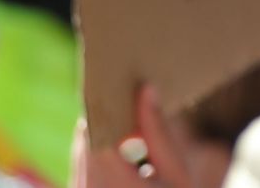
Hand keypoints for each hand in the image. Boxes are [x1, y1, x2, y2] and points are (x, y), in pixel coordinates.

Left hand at [69, 87, 228, 187]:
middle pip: (86, 136)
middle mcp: (86, 187)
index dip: (105, 103)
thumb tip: (146, 90)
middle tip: (135, 100)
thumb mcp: (176, 173)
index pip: (94, 126)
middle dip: (108, 120)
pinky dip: (101, 158)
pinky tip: (130, 158)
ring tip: (136, 132)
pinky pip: (84, 169)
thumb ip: (158, 132)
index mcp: (110, 179)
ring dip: (104, 139)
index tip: (120, 82)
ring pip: (82, 151)